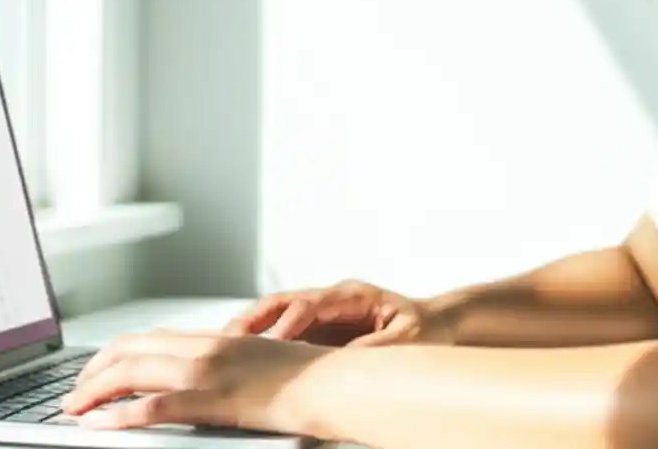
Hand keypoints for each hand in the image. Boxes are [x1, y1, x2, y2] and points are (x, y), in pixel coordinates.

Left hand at [61, 330, 328, 433]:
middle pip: (129, 350)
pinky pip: (153, 407)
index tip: (96, 373)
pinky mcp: (211, 399)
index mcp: (212, 340)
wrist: (329, 382)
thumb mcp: (257, 361)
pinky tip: (98, 425)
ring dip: (93, 391)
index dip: (113, 355)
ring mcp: (205, 372)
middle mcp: (202, 348)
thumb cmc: (303, 378)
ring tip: (74, 408)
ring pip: (131, 372)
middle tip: (75, 394)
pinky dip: (119, 416)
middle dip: (92, 371)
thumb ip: (226, 364)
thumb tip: (204, 377)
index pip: (148, 339)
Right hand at [224, 280, 456, 346]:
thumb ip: (375, 348)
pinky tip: (243, 357)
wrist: (435, 324)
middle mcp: (331, 299)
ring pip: (276, 314)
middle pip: (282, 302)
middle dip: (254, 320)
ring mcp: (322, 313)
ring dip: (250, 329)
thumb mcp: (407, 340)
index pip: (309, 303)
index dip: (287, 324)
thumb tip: (346, 362)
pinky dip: (260, 342)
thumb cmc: (424, 329)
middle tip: (229, 340)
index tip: (272, 344)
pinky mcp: (318, 330)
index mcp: (351, 295)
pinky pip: (282, 331)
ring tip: (223, 347)